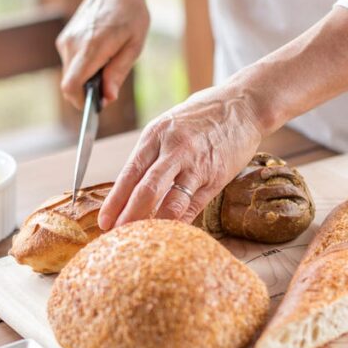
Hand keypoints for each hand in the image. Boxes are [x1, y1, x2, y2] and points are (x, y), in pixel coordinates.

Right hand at [56, 0, 149, 108]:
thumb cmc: (130, 14)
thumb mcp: (134, 45)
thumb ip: (118, 73)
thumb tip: (108, 98)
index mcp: (91, 47)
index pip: (71, 86)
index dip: (81, 103)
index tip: (95, 108)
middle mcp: (72, 44)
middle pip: (70, 85)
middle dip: (88, 93)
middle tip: (110, 85)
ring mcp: (66, 41)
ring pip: (70, 76)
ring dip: (86, 80)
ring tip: (108, 63)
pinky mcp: (64, 40)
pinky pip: (71, 65)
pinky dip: (83, 69)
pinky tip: (100, 56)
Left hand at [98, 86, 266, 229]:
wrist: (242, 106)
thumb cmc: (202, 116)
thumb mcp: (168, 126)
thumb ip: (151, 154)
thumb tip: (132, 188)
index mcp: (156, 135)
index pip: (129, 173)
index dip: (115, 200)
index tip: (104, 221)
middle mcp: (174, 149)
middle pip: (146, 190)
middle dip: (129, 216)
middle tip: (117, 236)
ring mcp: (197, 164)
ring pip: (171, 202)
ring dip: (154, 224)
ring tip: (143, 240)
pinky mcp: (216, 176)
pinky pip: (194, 205)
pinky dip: (180, 222)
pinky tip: (171, 234)